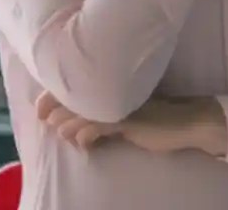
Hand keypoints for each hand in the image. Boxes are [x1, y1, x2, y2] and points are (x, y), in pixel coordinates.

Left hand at [35, 93, 227, 155]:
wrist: (186, 120)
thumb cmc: (156, 114)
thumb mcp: (125, 108)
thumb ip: (104, 109)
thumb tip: (74, 121)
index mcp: (114, 81)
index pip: (74, 81)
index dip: (51, 95)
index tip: (41, 111)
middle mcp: (115, 87)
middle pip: (72, 96)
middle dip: (56, 113)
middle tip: (53, 125)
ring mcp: (121, 103)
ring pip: (81, 112)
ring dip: (68, 127)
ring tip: (68, 136)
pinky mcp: (128, 119)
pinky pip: (96, 127)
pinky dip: (84, 137)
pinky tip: (86, 145)